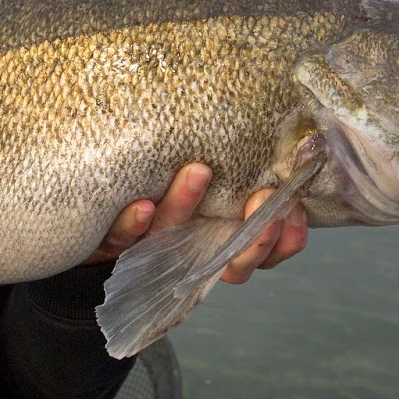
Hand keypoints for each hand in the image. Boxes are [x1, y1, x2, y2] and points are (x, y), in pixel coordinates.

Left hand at [83, 163, 307, 281]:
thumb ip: (249, 165)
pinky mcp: (114, 238)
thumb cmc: (174, 178)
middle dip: (251, 237)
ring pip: (174, 238)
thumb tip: (297, 136)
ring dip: (188, 206)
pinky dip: (132, 225)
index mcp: (224, 241)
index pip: (265, 253)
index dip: (284, 242)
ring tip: (198, 172)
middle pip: (230, 262)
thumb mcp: (220, 173)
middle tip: (261, 202)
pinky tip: (141, 206)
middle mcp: (193, 251)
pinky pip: (121, 237)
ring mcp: (153, 246)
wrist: (101, 203)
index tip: (294, 214)